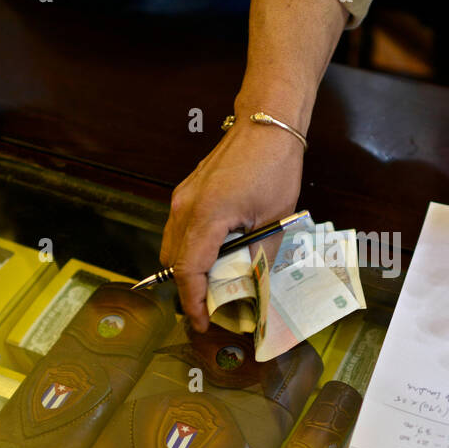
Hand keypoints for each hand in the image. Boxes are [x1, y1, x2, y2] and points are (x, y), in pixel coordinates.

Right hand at [160, 118, 304, 331]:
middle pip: (173, 262)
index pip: (187, 271)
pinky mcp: (187, 192)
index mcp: (206, 216)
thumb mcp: (276, 219)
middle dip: (189, 290)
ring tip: (215, 285)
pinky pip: (179, 229)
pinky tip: (216, 256)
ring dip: (189, 269)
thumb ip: (261, 257)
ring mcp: (182, 198)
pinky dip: (191, 249)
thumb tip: (257, 289)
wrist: (265, 125)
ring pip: (173, 246)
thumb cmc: (274, 166)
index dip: (192, 302)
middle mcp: (185, 207)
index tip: (201, 322)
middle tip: (211, 308)